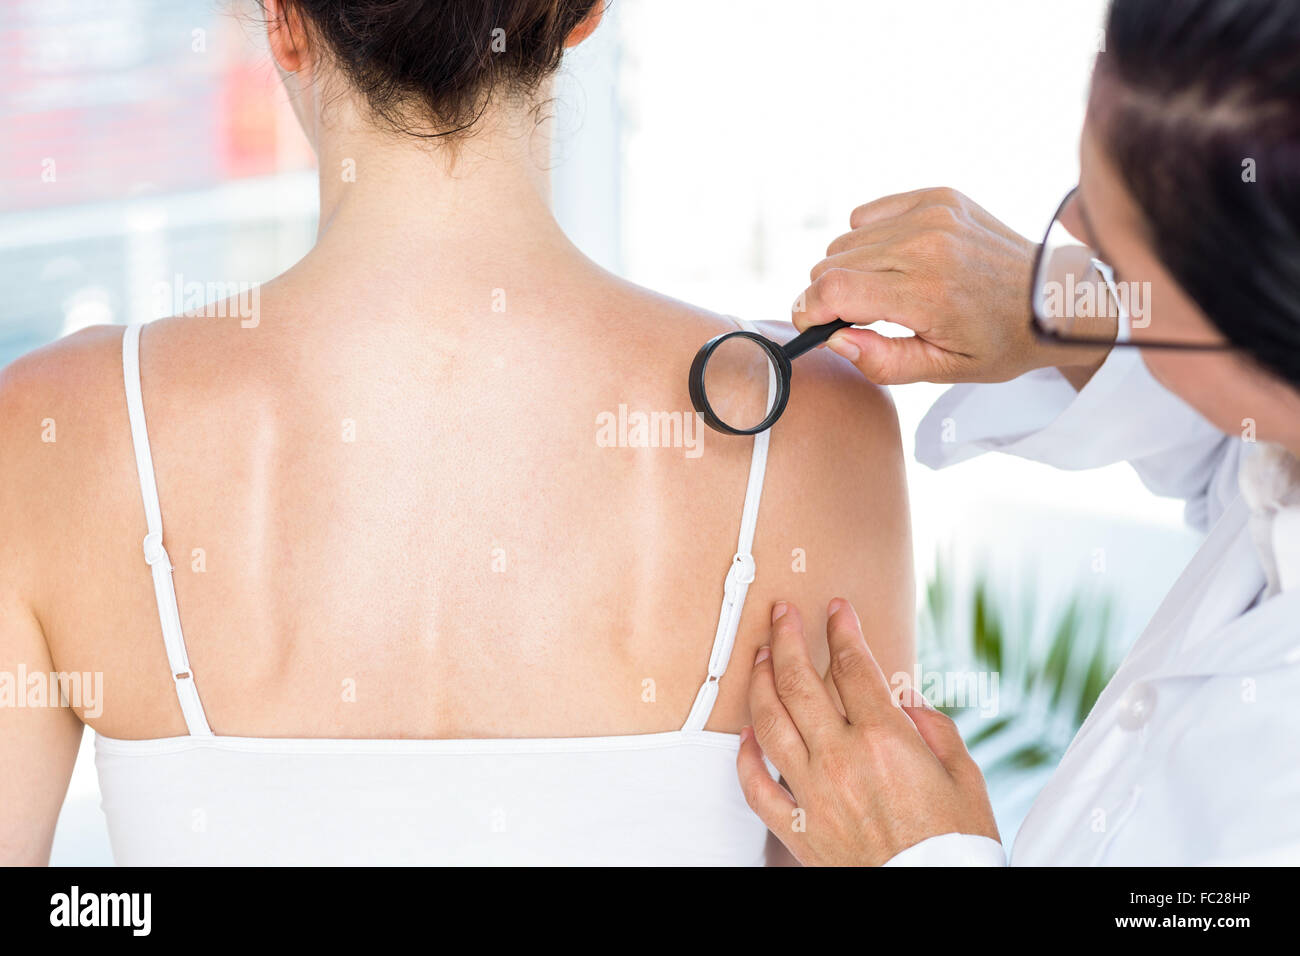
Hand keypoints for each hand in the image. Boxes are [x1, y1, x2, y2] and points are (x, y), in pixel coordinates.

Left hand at [736, 598, 999, 865]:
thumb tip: (904, 698)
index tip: (836, 611)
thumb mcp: (964, 776)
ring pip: (769, 722)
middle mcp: (840, 759)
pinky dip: (745, 755)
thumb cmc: (956, 846)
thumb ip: (933, 727)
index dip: (842, 630)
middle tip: (781, 614)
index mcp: (884, 740)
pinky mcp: (797, 828)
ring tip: (760, 657)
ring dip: (760, 681)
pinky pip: (755, 786)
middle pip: (798, 682)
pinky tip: (746, 733)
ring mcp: (812, 794)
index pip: (853, 665)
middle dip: (786, 638)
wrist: (935, 898)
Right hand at [793, 187, 1110, 384]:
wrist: (1053, 297)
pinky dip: (869, 239)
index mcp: (927, 293)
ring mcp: (933, 214)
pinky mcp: (937, 196)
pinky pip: (868, 215)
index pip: (833, 290)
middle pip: (831, 265)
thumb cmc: (1001, 341)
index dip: (808, 310)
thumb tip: (835, 339)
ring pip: (845, 241)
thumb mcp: (944, 370)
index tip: (812, 325)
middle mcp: (926, 245)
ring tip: (883, 290)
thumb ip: (883, 361)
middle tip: (856, 317)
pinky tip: (895, 260)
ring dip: (850, 269)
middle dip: (828, 295)